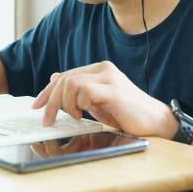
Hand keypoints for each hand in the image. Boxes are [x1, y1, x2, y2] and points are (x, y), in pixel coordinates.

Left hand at [30, 60, 177, 137]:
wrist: (155, 122)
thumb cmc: (127, 113)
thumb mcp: (97, 101)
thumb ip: (79, 91)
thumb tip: (55, 78)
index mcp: (99, 70)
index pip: (65, 75)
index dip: (48, 91)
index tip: (37, 106)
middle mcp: (103, 69)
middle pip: (65, 79)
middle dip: (51, 101)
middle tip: (47, 120)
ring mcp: (109, 77)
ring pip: (71, 83)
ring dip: (66, 104)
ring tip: (75, 118)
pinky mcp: (114, 90)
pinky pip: (85, 91)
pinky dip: (79, 104)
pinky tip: (85, 115)